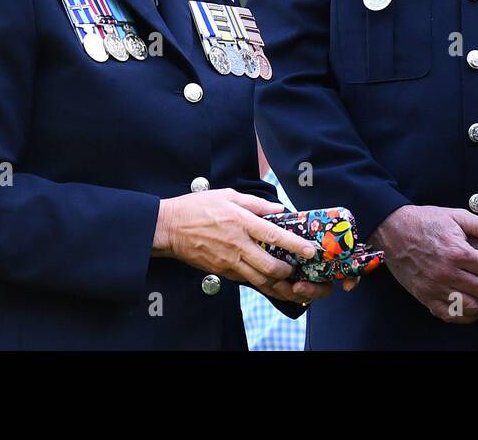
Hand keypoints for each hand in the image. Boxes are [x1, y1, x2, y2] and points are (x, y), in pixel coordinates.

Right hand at [153, 189, 325, 298]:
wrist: (168, 228)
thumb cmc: (197, 208)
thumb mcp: (227, 195)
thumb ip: (256, 203)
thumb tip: (279, 209)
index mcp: (240, 221)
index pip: (274, 235)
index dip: (295, 244)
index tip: (309, 250)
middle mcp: (237, 244)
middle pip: (269, 266)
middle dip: (287, 271)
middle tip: (295, 267)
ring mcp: (228, 260)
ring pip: (258, 279)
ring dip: (275, 281)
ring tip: (286, 278)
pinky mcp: (221, 271)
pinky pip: (244, 280)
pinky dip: (258, 281)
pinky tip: (265, 277)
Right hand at [370, 205, 477, 323]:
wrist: (392, 229)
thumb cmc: (426, 220)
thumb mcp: (456, 216)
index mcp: (457, 251)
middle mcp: (447, 272)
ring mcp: (435, 287)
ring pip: (472, 307)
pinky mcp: (424, 296)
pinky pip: (451, 315)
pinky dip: (468, 316)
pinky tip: (475, 308)